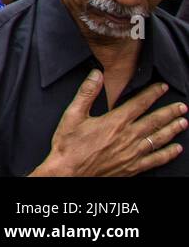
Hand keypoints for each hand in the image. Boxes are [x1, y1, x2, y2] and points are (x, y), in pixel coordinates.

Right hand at [32, 72, 186, 176]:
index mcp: (115, 122)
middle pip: (155, 121)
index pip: (139, 103)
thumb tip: (96, 74)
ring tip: (183, 122)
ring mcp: (133, 153)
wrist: (69, 172)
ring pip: (159, 138)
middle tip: (182, 106)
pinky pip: (156, 159)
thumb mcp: (73, 114)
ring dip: (173, 129)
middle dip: (170, 112)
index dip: (153, 94)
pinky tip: (176, 148)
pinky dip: (168, 153)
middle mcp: (128, 136)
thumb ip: (87, 92)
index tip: (163, 87)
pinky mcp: (133, 167)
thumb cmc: (69, 144)